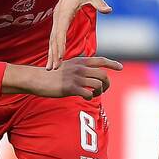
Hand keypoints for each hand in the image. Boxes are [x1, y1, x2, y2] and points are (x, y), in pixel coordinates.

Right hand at [7, 57, 122, 98]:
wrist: (38, 79)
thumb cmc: (54, 74)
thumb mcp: (68, 65)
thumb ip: (81, 67)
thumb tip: (92, 73)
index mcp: (80, 61)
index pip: (101, 60)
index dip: (112, 64)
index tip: (121, 67)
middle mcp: (80, 68)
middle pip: (103, 75)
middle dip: (107, 84)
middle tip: (103, 90)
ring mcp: (76, 78)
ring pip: (98, 85)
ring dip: (99, 92)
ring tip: (93, 94)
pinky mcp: (70, 88)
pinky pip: (88, 94)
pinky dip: (90, 97)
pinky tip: (85, 98)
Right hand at [48, 0, 110, 69]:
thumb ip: (100, 3)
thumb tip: (108, 9)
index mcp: (64, 12)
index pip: (61, 32)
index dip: (60, 46)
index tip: (60, 58)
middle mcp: (58, 17)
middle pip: (53, 39)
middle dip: (53, 54)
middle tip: (53, 69)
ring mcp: (56, 18)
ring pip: (52, 39)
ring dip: (51, 53)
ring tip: (50, 67)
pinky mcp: (58, 20)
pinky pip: (54, 36)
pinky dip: (53, 47)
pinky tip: (54, 57)